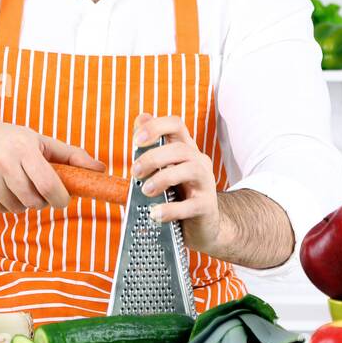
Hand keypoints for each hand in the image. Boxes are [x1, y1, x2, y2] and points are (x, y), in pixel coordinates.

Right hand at [0, 117, 104, 213]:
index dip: (61, 198)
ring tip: (15, 183)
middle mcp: (2, 161)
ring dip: (22, 202)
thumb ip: (71, 156)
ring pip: (18, 208)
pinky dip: (5, 204)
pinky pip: (0, 210)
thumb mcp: (39, 141)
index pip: (49, 185)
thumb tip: (101, 169)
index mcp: (23, 147)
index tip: (63, 199)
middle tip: (36, 187)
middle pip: (34, 200)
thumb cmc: (6, 138)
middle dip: (41, 200)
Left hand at [130, 112, 225, 254]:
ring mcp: (205, 183)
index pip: (176, 125)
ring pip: (190, 169)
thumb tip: (142, 117)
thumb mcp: (165, 168)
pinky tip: (155, 213)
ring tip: (145, 190)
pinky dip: (170, 209)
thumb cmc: (179, 193)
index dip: (156, 126)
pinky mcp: (207, 206)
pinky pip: (191, 205)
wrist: (204, 225)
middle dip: (153, 158)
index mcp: (186, 149)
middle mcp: (198, 162)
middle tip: (134, 172)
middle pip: (180, 148)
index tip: (136, 140)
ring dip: (163, 178)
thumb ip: (152, 145)